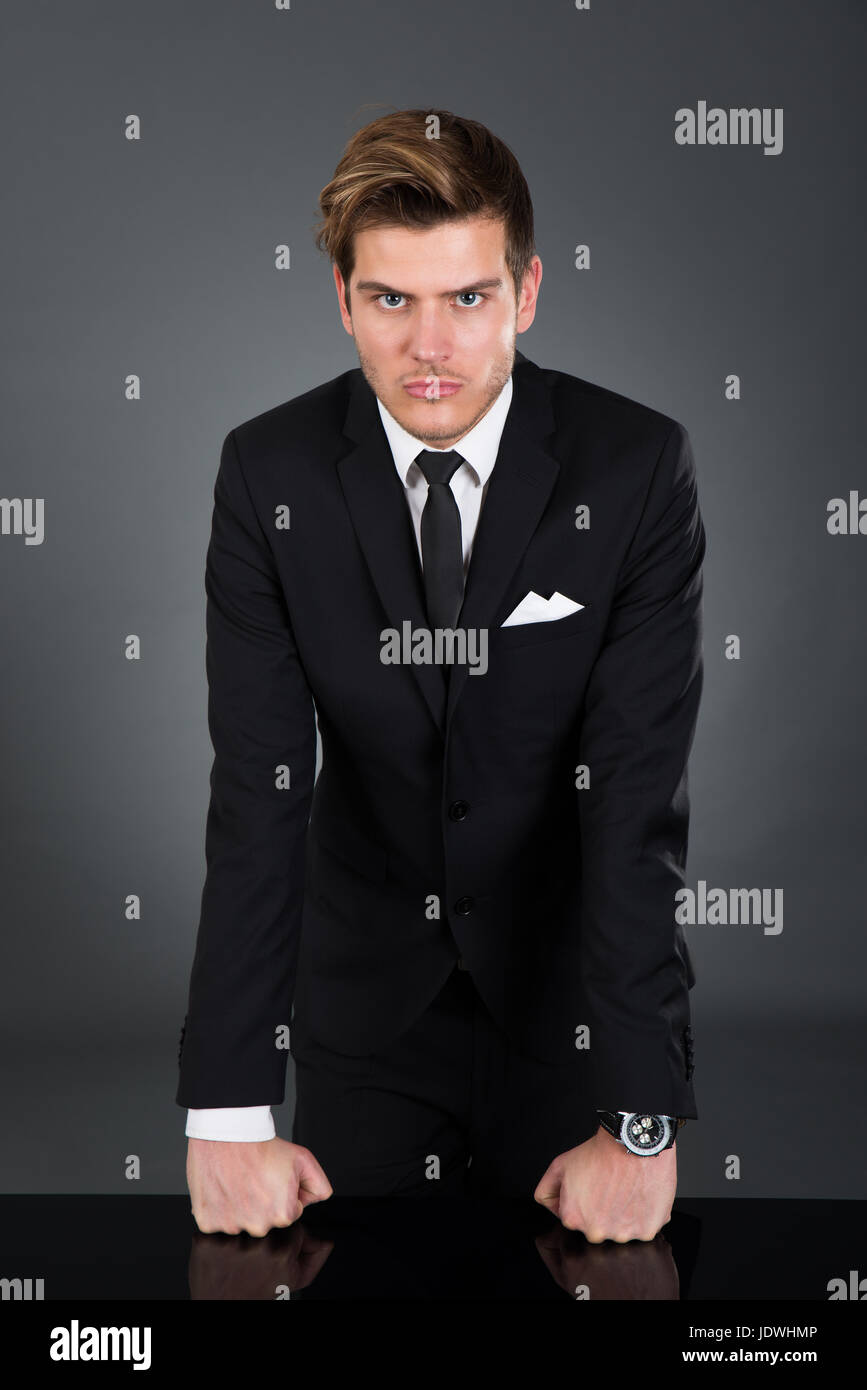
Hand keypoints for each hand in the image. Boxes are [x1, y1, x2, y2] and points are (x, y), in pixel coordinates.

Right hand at [187, 1136, 331, 1236]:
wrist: (227, 1132)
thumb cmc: (260, 1145)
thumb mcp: (303, 1158)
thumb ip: (319, 1185)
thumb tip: (315, 1200)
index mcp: (282, 1215)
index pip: (289, 1213)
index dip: (283, 1194)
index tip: (272, 1179)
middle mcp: (257, 1226)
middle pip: (265, 1221)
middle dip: (262, 1203)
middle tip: (255, 1178)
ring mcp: (230, 1226)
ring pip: (241, 1221)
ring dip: (240, 1207)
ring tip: (238, 1180)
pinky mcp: (208, 1222)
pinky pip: (217, 1221)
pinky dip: (218, 1208)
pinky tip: (223, 1187)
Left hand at [534, 1125, 675, 1241]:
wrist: (633, 1143)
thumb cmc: (600, 1152)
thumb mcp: (560, 1165)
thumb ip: (546, 1191)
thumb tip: (551, 1206)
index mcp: (573, 1219)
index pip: (575, 1217)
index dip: (583, 1199)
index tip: (592, 1186)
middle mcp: (596, 1232)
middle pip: (597, 1226)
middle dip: (602, 1212)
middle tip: (609, 1187)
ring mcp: (622, 1234)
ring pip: (621, 1229)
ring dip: (624, 1215)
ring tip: (626, 1189)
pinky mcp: (646, 1231)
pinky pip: (643, 1227)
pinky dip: (644, 1215)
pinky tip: (640, 1195)